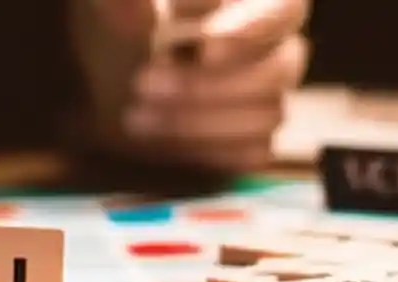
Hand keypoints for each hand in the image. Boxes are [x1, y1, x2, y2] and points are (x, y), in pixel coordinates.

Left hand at [72, 0, 309, 171]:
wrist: (111, 78)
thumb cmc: (126, 25)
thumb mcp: (115, 5)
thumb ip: (126, 2)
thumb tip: (139, 9)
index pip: (286, 8)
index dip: (249, 29)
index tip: (200, 45)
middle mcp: (276, 44)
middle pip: (281, 69)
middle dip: (207, 84)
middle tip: (142, 84)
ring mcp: (269, 95)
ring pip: (269, 114)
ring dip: (198, 121)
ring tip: (136, 116)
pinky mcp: (254, 139)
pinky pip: (254, 151)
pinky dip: (205, 149)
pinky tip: (161, 138)